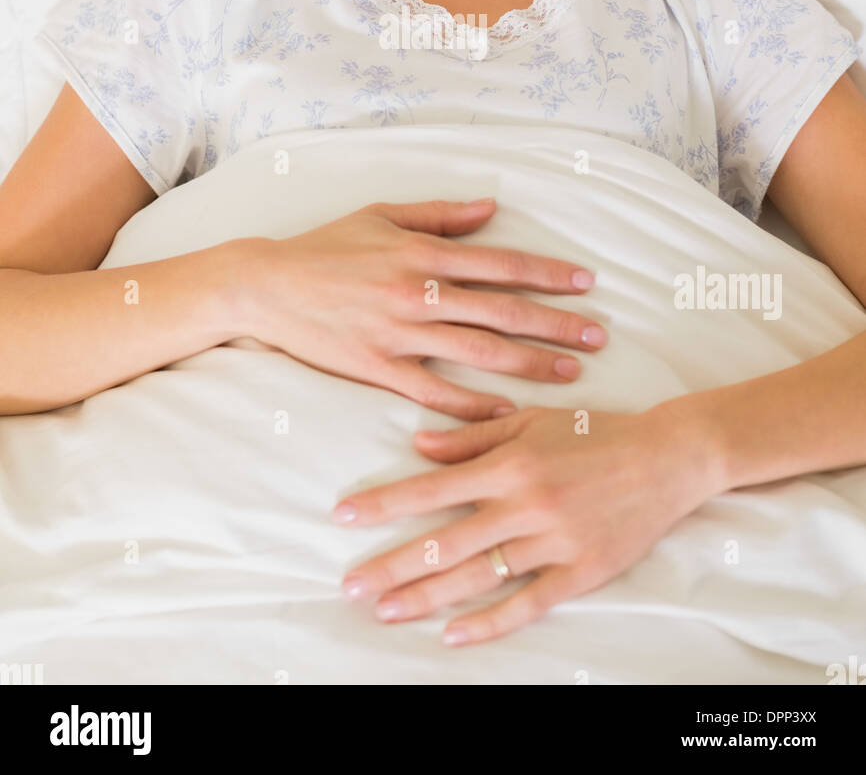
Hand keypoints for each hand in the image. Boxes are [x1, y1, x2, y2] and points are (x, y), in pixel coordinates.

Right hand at [236, 197, 603, 419]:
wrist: (265, 286)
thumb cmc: (325, 247)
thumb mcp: (383, 216)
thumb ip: (440, 215)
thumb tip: (492, 210)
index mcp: (423, 254)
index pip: (502, 265)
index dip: (548, 275)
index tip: (586, 284)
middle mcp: (418, 294)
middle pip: (503, 313)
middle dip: (557, 326)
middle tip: (599, 337)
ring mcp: (399, 335)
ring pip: (479, 354)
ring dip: (530, 365)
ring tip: (571, 374)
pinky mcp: (378, 369)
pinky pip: (434, 392)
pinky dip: (472, 404)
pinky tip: (506, 413)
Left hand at [333, 401, 721, 645]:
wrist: (668, 456)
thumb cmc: (595, 431)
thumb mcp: (532, 420)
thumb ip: (473, 436)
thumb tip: (417, 446)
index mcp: (510, 463)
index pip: (431, 488)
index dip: (384, 504)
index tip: (343, 515)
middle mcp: (525, 504)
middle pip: (444, 541)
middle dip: (392, 564)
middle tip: (350, 585)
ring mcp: (553, 541)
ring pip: (478, 576)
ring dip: (426, 596)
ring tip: (386, 610)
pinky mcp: (582, 571)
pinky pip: (528, 603)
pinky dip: (489, 622)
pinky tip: (454, 634)